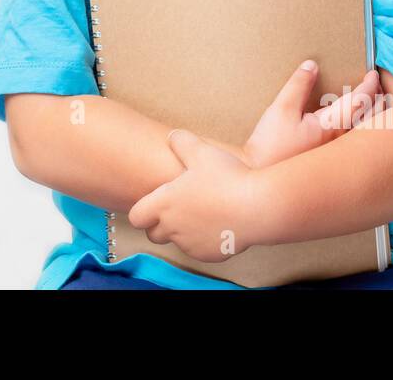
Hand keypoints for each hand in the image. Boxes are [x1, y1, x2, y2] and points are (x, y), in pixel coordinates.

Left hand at [128, 128, 264, 262]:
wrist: (257, 207)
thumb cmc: (226, 177)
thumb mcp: (201, 151)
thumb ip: (181, 142)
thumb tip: (172, 137)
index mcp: (164, 204)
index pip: (136, 217)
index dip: (142, 210)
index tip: (154, 202)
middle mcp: (172, 228)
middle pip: (154, 234)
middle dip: (160, 224)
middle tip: (178, 207)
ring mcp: (191, 244)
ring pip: (178, 242)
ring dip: (183, 232)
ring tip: (203, 212)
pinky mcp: (210, 255)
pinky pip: (200, 249)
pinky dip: (204, 240)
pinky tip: (218, 223)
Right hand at [241, 61, 384, 168]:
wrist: (265, 184)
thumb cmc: (271, 147)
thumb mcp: (281, 109)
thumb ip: (298, 85)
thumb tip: (311, 65)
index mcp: (332, 126)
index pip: (360, 101)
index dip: (369, 86)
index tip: (374, 75)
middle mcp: (341, 142)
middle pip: (371, 120)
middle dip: (379, 102)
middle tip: (380, 90)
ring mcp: (338, 156)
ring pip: (365, 134)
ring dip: (373, 118)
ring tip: (374, 107)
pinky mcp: (332, 165)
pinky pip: (355, 144)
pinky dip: (362, 131)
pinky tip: (356, 130)